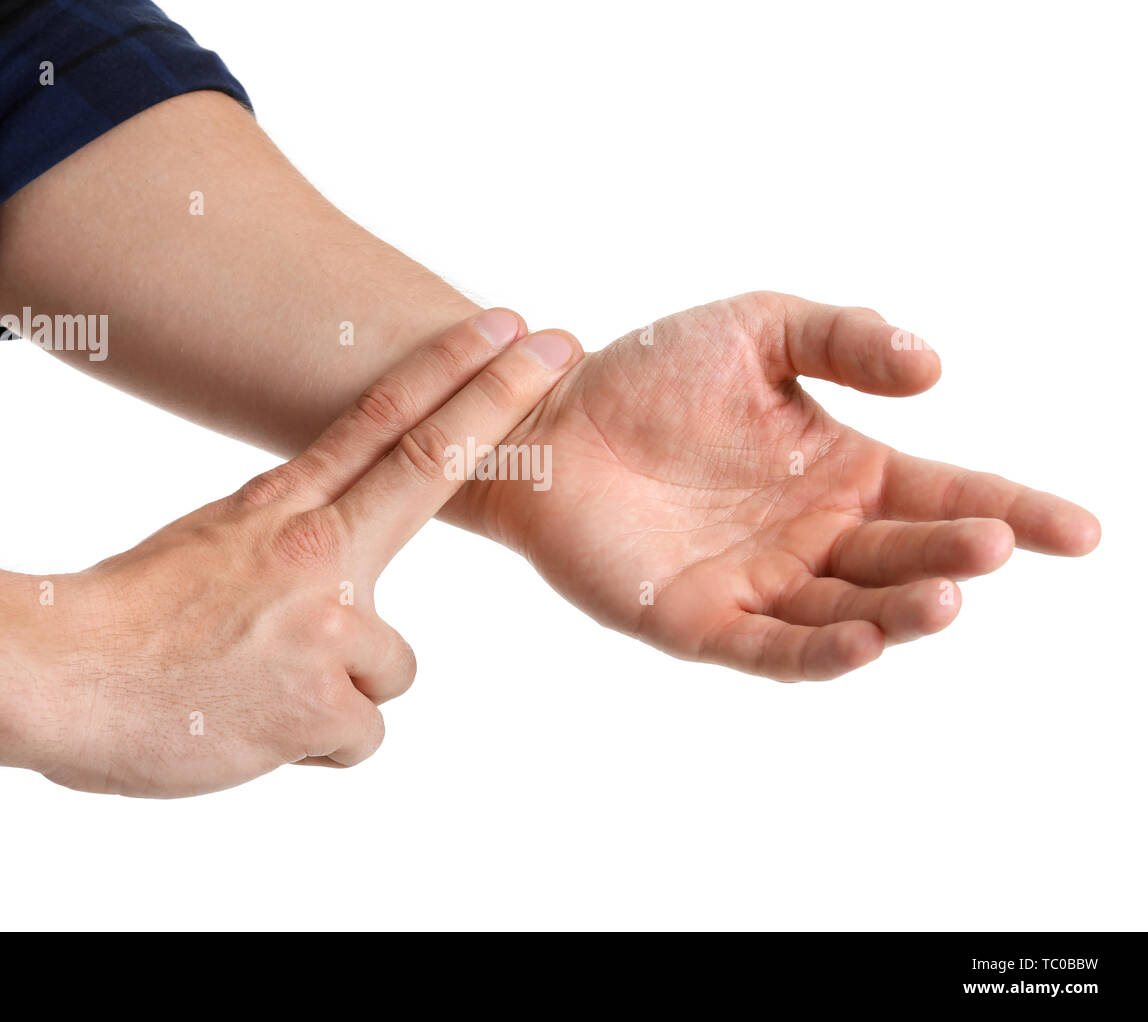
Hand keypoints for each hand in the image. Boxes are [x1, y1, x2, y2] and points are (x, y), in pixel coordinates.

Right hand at [34, 310, 580, 794]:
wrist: (55, 677)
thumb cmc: (129, 619)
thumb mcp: (216, 548)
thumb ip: (294, 541)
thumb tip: (349, 556)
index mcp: (282, 508)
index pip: (379, 421)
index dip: (449, 370)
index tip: (504, 325)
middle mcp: (316, 552)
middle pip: (430, 461)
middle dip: (499, 394)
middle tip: (554, 343)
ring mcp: (325, 626)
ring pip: (396, 665)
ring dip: (344, 691)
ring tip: (262, 691)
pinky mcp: (321, 706)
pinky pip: (362, 735)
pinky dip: (319, 743)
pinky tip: (260, 729)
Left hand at [455, 292, 1098, 681]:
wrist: (551, 413)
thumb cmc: (652, 373)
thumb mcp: (760, 327)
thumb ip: (846, 337)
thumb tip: (936, 368)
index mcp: (841, 473)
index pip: (944, 494)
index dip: (1014, 510)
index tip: (1081, 530)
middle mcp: (812, 536)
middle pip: (904, 557)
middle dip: (953, 555)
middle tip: (992, 543)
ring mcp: (759, 583)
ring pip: (849, 612)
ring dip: (900, 611)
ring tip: (945, 596)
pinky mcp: (699, 620)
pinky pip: (770, 647)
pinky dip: (820, 652)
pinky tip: (863, 642)